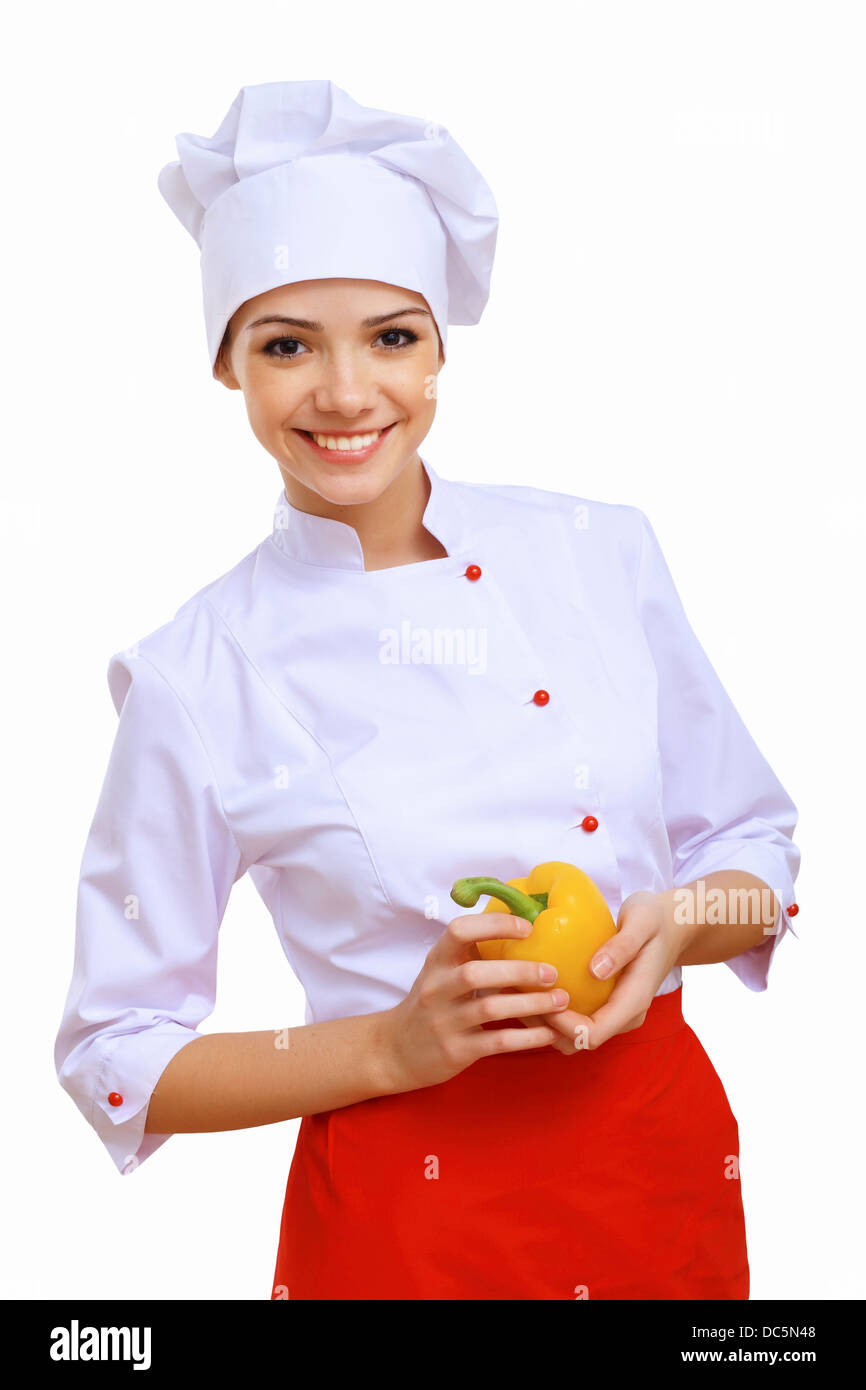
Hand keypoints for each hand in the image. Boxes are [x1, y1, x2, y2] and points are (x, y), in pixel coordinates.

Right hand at [383, 912, 573, 1090]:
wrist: (396, 1051)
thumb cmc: (431, 1003)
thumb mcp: (441, 972)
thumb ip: (471, 954)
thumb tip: (523, 930)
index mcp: (437, 961)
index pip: (459, 930)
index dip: (495, 924)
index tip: (527, 927)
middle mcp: (437, 988)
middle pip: (477, 972)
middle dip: (520, 970)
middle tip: (553, 972)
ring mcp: (444, 1021)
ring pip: (491, 1008)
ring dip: (532, 1004)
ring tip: (561, 1001)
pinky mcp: (456, 1050)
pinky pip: (497, 1041)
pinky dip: (527, 1037)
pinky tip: (549, 1033)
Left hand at [527, 889, 692, 1051]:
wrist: (674, 925)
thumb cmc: (656, 919)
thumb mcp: (642, 922)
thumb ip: (622, 946)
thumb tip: (596, 971)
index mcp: (634, 1002)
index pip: (592, 1034)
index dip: (562, 1024)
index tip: (539, 995)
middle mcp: (624, 1016)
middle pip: (578, 1041)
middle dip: (545, 1026)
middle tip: (518, 995)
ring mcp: (615, 1013)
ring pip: (572, 1036)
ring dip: (544, 1022)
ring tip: (520, 992)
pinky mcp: (605, 1005)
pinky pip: (575, 1019)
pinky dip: (551, 1012)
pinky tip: (532, 987)